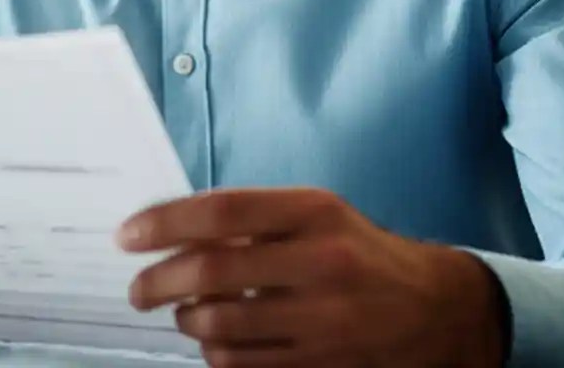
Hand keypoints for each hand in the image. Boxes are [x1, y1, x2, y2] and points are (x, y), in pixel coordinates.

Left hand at [118, 188, 506, 366]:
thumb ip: (253, 220)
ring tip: (181, 312)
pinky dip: (214, 353)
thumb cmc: (357, 251)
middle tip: (137, 290)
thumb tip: (170, 229)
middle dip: (157, 283)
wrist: (435, 309)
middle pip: (212, 274)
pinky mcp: (322, 364)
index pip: (222, 213)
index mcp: (315, 212)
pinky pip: (241, 364)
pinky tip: (214, 340)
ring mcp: (324, 319)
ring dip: (185, 320)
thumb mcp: (316, 215)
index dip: (165, 223)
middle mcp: (322, 262)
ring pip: (219, 326)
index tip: (128, 236)